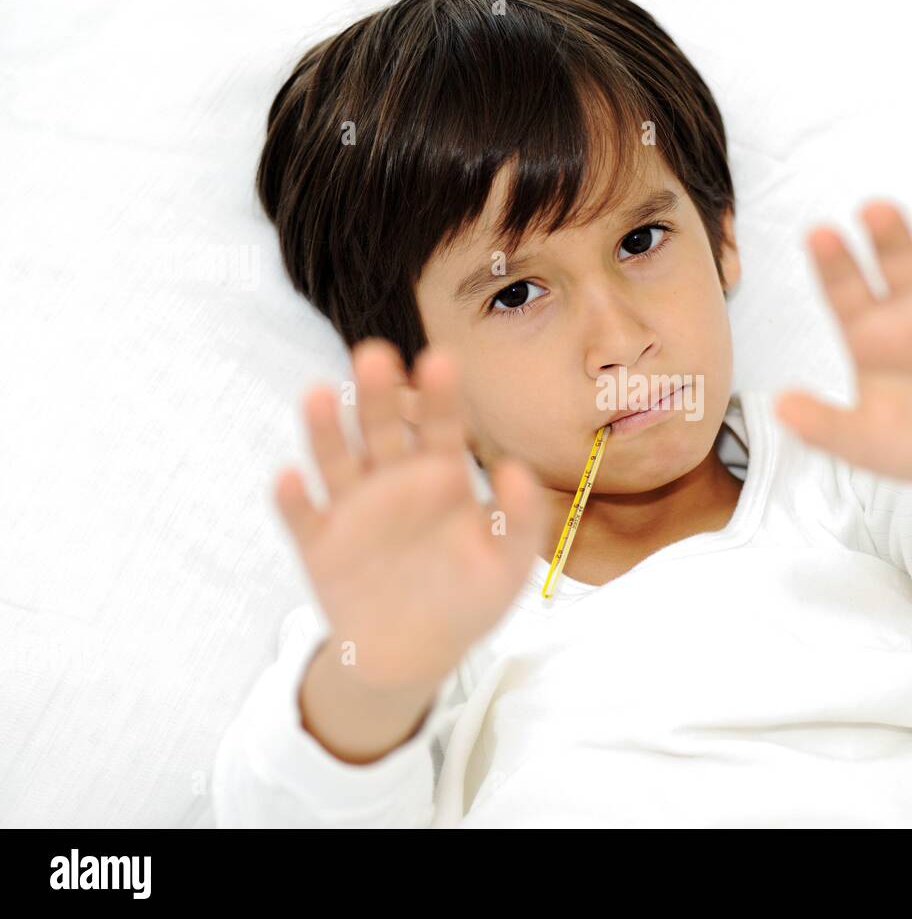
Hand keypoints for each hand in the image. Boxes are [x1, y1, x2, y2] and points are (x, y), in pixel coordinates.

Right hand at [274, 338, 545, 699]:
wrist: (415, 655)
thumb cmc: (468, 599)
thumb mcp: (507, 564)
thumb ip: (521, 518)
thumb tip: (516, 469)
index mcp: (441, 476)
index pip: (441, 425)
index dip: (440, 396)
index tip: (440, 361)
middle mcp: (393, 481)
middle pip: (381, 428)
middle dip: (376, 393)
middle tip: (375, 355)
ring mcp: (352, 510)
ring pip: (335, 459)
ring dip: (326, 428)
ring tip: (320, 394)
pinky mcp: (318, 545)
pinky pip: (303, 517)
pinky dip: (293, 499)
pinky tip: (291, 478)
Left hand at [775, 174, 911, 529]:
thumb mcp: (865, 443)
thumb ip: (824, 425)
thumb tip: (779, 407)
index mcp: (868, 333)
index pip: (844, 289)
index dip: (833, 263)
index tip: (819, 234)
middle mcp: (909, 309)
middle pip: (895, 259)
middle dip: (886, 233)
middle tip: (874, 209)